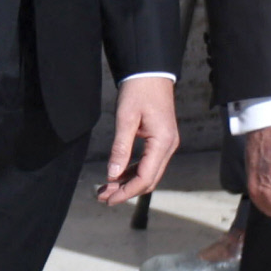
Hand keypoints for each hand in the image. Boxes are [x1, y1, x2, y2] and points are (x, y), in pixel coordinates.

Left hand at [96, 76, 178, 204]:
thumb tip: (112, 175)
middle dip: (126, 191)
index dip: (126, 192)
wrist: (150, 72)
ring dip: (128, 183)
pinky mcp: (161, 141)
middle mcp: (168, 147)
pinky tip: (117, 175)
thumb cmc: (138, 91)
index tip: (108, 198)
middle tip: (102, 197)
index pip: (145, 177)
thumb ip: (120, 148)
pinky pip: (148, 163)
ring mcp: (166, 144)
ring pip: (148, 173)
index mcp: (162, 142)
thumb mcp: (126, 119)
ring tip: (105, 189)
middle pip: (148, 180)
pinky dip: (132, 171)